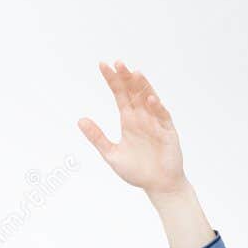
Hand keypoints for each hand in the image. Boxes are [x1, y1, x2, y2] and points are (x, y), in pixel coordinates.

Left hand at [77, 61, 184, 194]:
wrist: (158, 185)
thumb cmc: (137, 170)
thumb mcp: (111, 153)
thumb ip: (97, 137)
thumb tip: (80, 120)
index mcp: (129, 121)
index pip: (119, 95)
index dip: (112, 81)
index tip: (103, 65)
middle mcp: (142, 118)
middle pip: (133, 93)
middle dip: (126, 78)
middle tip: (117, 62)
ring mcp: (156, 123)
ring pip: (149, 100)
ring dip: (142, 87)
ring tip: (134, 73)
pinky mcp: (168, 132)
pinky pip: (162, 117)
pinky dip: (157, 108)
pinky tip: (150, 99)